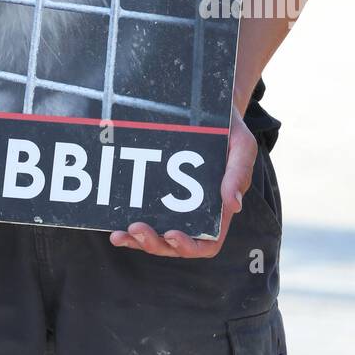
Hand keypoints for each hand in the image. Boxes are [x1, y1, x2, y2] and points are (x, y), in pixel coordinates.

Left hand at [108, 109, 257, 257]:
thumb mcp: (242, 146)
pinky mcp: (154, 190)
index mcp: (218, 209)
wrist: (210, 108)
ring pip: (155, 236)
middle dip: (155, 244)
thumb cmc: (230, 130)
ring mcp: (172, 204)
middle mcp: (194, 213)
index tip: (172, 234)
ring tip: (119, 235)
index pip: (207, 243)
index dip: (189, 246)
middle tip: (136, 228)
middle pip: (175, 244)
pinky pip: (142, 214)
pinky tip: (112, 222)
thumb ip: (238, 173)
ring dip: (137, 240)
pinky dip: (127, 225)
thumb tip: (234, 205)